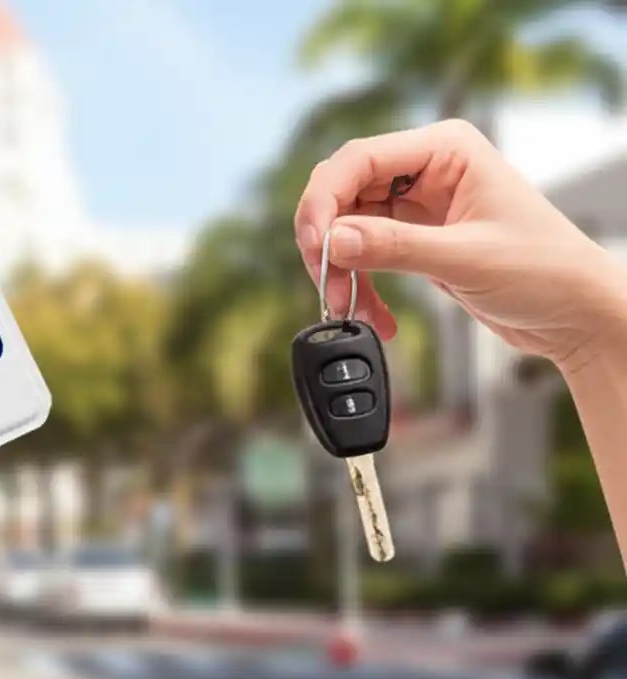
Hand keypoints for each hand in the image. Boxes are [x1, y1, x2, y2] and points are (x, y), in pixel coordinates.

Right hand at [295, 119, 626, 372]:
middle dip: (329, 242)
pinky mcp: (414, 236)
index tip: (315, 244)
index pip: (359, 159)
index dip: (325, 200)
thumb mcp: (466, 259)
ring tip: (354, 308)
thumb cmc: (546, 272)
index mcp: (446, 149)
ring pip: (347, 226)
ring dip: (341, 270)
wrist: (576, 315)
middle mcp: (427, 168)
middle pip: (344, 192)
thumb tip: (335, 240)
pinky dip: (359, 284)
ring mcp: (418, 202)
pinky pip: (364, 253)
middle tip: (329, 284)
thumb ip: (396, 246)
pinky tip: (374, 313)